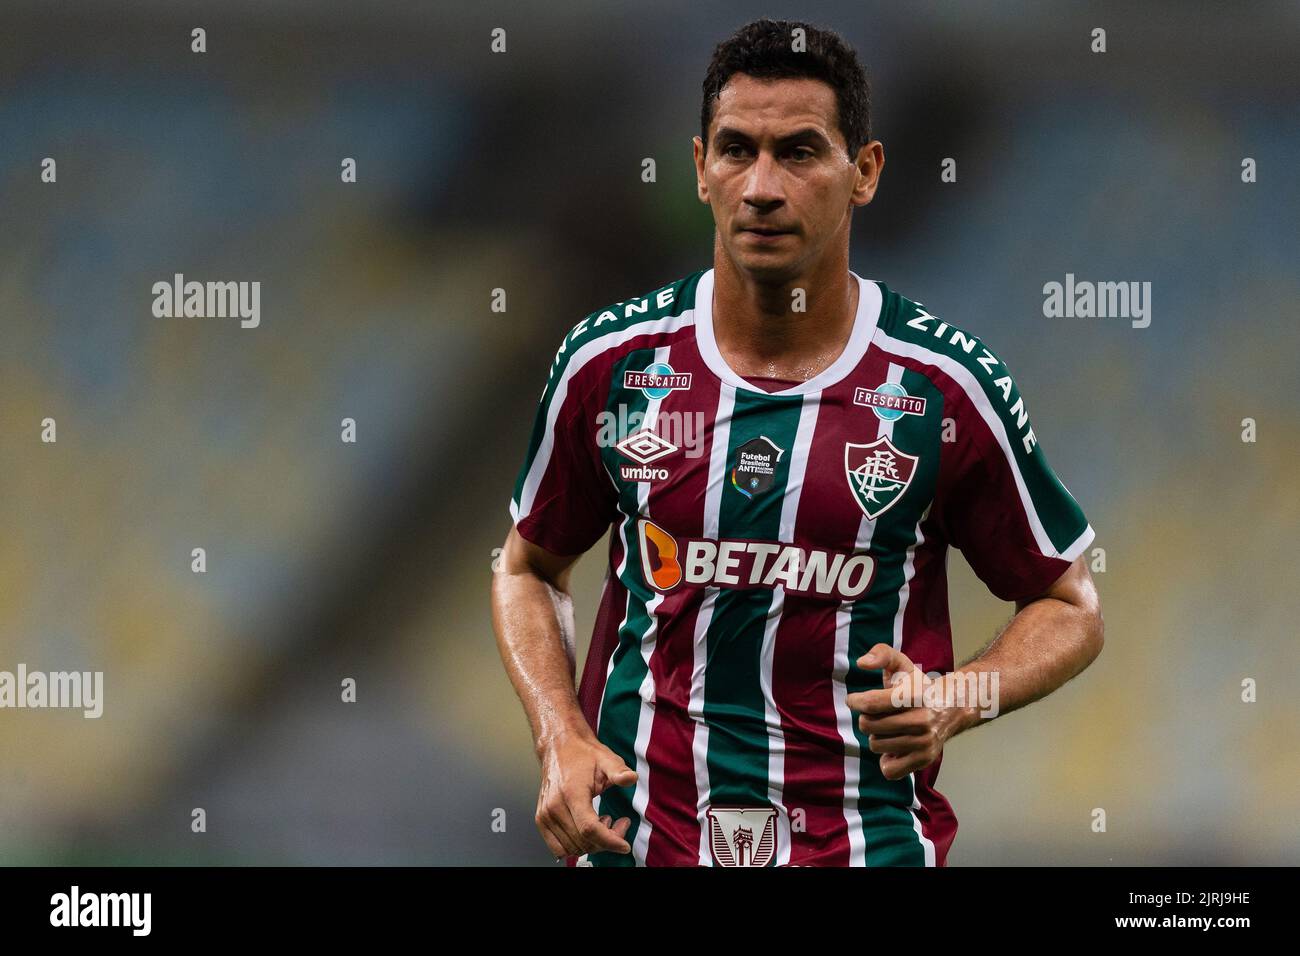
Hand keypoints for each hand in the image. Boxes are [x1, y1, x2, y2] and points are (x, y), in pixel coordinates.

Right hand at [535, 728, 637, 858]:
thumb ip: (619, 771)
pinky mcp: (541, 819)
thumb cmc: (582, 754)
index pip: (589, 828)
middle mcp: (554, 806)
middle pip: (583, 841)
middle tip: (620, 825)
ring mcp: (545, 815)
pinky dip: (576, 846)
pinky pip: (558, 848)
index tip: (624, 845)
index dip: (610, 841)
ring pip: (572, 848)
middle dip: (607, 841)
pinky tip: (587, 830)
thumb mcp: (606, 759)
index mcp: (571, 792)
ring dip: (592, 844)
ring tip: (603, 823)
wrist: (559, 748)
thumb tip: (631, 778)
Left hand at [845, 643, 968, 780]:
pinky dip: (886, 759)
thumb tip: (861, 663)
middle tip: (877, 714)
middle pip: (869, 726)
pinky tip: (894, 746)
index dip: (855, 701)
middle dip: (866, 718)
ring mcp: (925, 742)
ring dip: (876, 737)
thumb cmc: (917, 686)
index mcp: (915, 695)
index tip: (855, 700)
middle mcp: (922, 720)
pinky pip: (889, 770)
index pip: (871, 703)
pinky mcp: (924, 759)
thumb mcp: (901, 663)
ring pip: (876, 745)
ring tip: (889, 728)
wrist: (951, 708)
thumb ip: (881, 654)